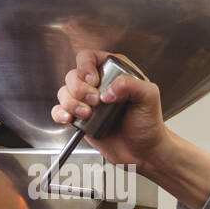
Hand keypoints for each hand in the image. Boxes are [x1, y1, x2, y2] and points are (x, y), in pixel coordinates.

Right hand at [51, 49, 168, 168]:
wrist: (144, 151)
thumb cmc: (149, 124)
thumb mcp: (149, 97)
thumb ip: (131, 84)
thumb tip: (108, 90)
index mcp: (114, 72)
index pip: (88, 57)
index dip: (85, 67)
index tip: (94, 82)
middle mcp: (99, 85)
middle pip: (73, 75)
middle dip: (80, 89)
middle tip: (96, 102)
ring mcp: (88, 102)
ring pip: (64, 92)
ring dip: (72, 103)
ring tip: (88, 114)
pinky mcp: (80, 118)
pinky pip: (59, 110)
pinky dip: (60, 114)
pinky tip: (70, 119)